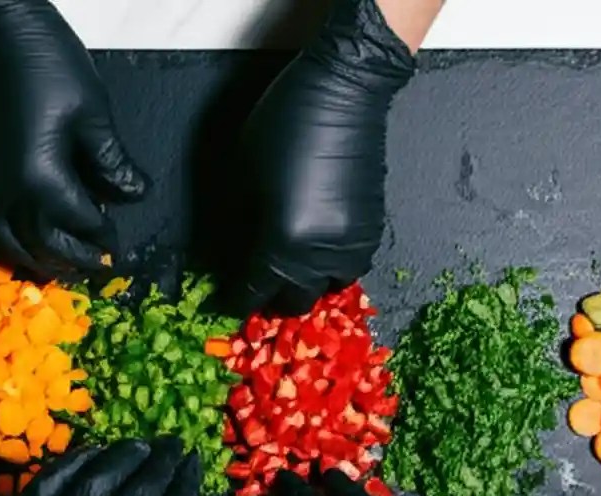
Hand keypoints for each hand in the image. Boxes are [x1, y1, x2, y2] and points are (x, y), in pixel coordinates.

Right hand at [0, 0, 147, 274]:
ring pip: (8, 243)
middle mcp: (5, 193)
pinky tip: (29, 240)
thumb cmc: (45, 62)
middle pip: (42, 245)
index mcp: (40, 179)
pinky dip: (11, 242)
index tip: (120, 250)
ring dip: (40, 259)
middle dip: (74, 260)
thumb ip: (113, 162)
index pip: (79, 224)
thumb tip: (135, 195)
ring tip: (66, 264)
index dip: (102, 240)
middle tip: (99, 268)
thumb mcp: (92, 111)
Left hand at [0, 438, 242, 495]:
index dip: (186, 481)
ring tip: (141, 446)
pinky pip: (58, 477)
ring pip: (102, 477)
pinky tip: (97, 451)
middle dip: (162, 461)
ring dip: (125, 454)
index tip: (194, 460)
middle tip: (173, 444)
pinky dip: (79, 459)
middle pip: (142, 490)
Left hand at [233, 0, 415, 315]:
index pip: (256, 291)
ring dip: (309, 282)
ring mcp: (353, 243)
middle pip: (298, 300)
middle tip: (258, 281)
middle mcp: (323, 254)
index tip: (227, 300)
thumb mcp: (242, 174)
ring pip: (330, 286)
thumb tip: (234, 254)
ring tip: (290, 264)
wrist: (346, 91)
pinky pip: (351, 264)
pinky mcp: (373, 227)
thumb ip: (237, 224)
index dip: (237, 299)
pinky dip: (330, 264)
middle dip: (275, 296)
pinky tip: (315, 245)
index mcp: (285, 243)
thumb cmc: (285, 122)